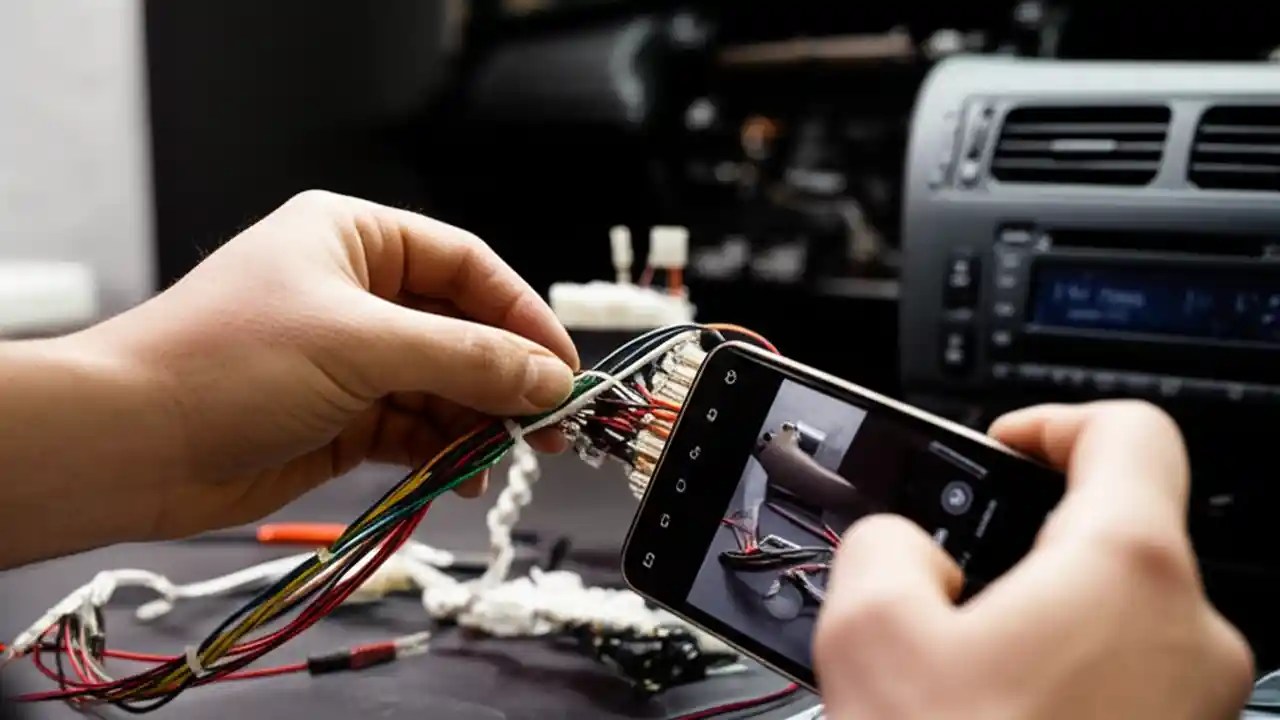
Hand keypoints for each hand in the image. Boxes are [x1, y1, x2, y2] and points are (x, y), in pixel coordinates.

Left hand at [22, 190, 576, 552]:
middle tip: (554, 425)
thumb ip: (468, 360)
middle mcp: (356, 293)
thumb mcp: (363, 346)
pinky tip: (466, 474)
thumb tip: (550, 379)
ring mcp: (348, 358)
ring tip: (511, 455)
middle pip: (461, 329)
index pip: (467, 266)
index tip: (563, 366)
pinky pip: (414, 429)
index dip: (522, 315)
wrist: (130, 445)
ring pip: (442, 385)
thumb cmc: (226, 362)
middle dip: (507, 378)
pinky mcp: (340, 418)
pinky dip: (443, 451)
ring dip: (478, 421)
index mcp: (356, 238)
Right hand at [812, 401, 1252, 719]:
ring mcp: (1201, 708)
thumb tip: (902, 545)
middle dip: (1016, 548)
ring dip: (1031, 625)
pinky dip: (1059, 683)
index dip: (1053, 420)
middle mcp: (1191, 635)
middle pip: (1111, 533)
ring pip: (1111, 618)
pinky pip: (1123, 683)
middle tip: (942, 584)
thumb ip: (884, 542)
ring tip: (952, 675)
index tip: (1002, 446)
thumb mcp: (869, 632)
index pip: (1127, 432)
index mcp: (1126, 570)